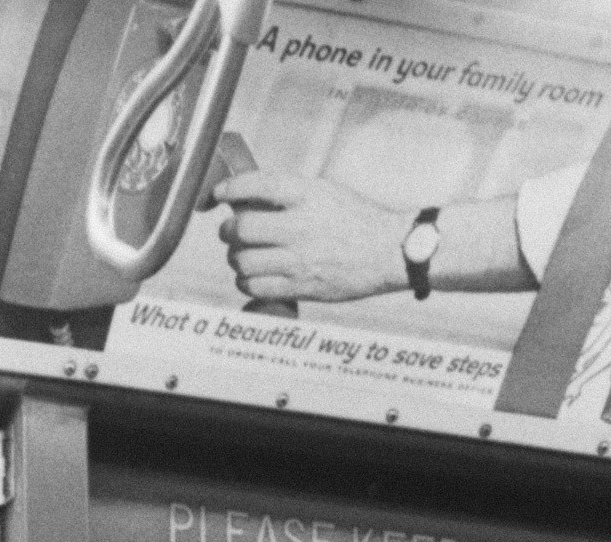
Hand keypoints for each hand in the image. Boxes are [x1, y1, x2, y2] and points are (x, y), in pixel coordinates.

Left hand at [216, 175, 408, 304]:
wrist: (390, 252)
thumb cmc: (357, 221)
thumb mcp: (326, 193)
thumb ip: (290, 195)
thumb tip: (247, 199)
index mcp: (308, 195)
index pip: (256, 185)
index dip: (230, 189)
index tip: (220, 194)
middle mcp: (301, 226)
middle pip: (242, 228)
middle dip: (228, 231)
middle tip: (230, 232)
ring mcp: (300, 258)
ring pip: (243, 261)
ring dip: (236, 259)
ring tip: (243, 256)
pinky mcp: (301, 286)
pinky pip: (255, 287)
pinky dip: (246, 283)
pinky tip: (253, 277)